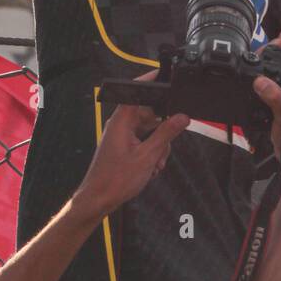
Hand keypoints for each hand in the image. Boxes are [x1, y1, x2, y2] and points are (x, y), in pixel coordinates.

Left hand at [73, 80, 189, 221]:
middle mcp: (121, 124)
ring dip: (158, 145)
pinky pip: (142, 141)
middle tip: (165, 148)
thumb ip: (166, 134)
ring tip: (157, 164)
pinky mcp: (123, 146)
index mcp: (122, 119)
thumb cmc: (116, 179)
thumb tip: (182, 117)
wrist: (98, 200)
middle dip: (162, 130)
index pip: (138, 91)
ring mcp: (121, 135)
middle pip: (149, 114)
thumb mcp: (148, 156)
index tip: (168, 80)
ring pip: (148, 130)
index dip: (153, 83)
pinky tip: (152, 167)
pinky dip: (151, 152)